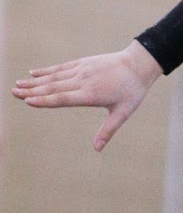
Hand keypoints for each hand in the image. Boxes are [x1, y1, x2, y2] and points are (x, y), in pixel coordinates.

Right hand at [11, 40, 162, 150]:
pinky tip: (34, 73)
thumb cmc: (132, 90)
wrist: (139, 63)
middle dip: (32, 91)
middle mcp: (83, 81)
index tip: (27, 101)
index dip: (44, 101)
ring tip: (18, 84)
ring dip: (35, 81)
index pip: (63, 99)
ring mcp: (82, 70)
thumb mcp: (123, 112)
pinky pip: (61, 67)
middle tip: (13, 93)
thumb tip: (97, 149)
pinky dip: (47, 71)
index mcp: (91, 94)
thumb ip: (108, 130)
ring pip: (54, 77)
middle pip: (53, 87)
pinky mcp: (83, 63)